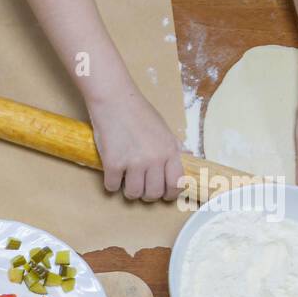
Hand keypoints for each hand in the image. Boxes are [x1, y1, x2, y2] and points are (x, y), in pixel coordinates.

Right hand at [88, 88, 184, 202]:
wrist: (115, 101)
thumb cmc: (139, 112)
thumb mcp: (163, 128)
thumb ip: (174, 146)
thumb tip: (186, 157)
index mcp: (169, 151)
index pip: (176, 184)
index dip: (170, 194)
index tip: (164, 194)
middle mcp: (154, 159)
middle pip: (153, 194)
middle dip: (147, 195)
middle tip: (141, 187)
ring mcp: (133, 163)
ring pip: (133, 194)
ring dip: (129, 191)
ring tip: (126, 181)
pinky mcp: (113, 164)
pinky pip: (112, 187)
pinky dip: (110, 184)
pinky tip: (112, 174)